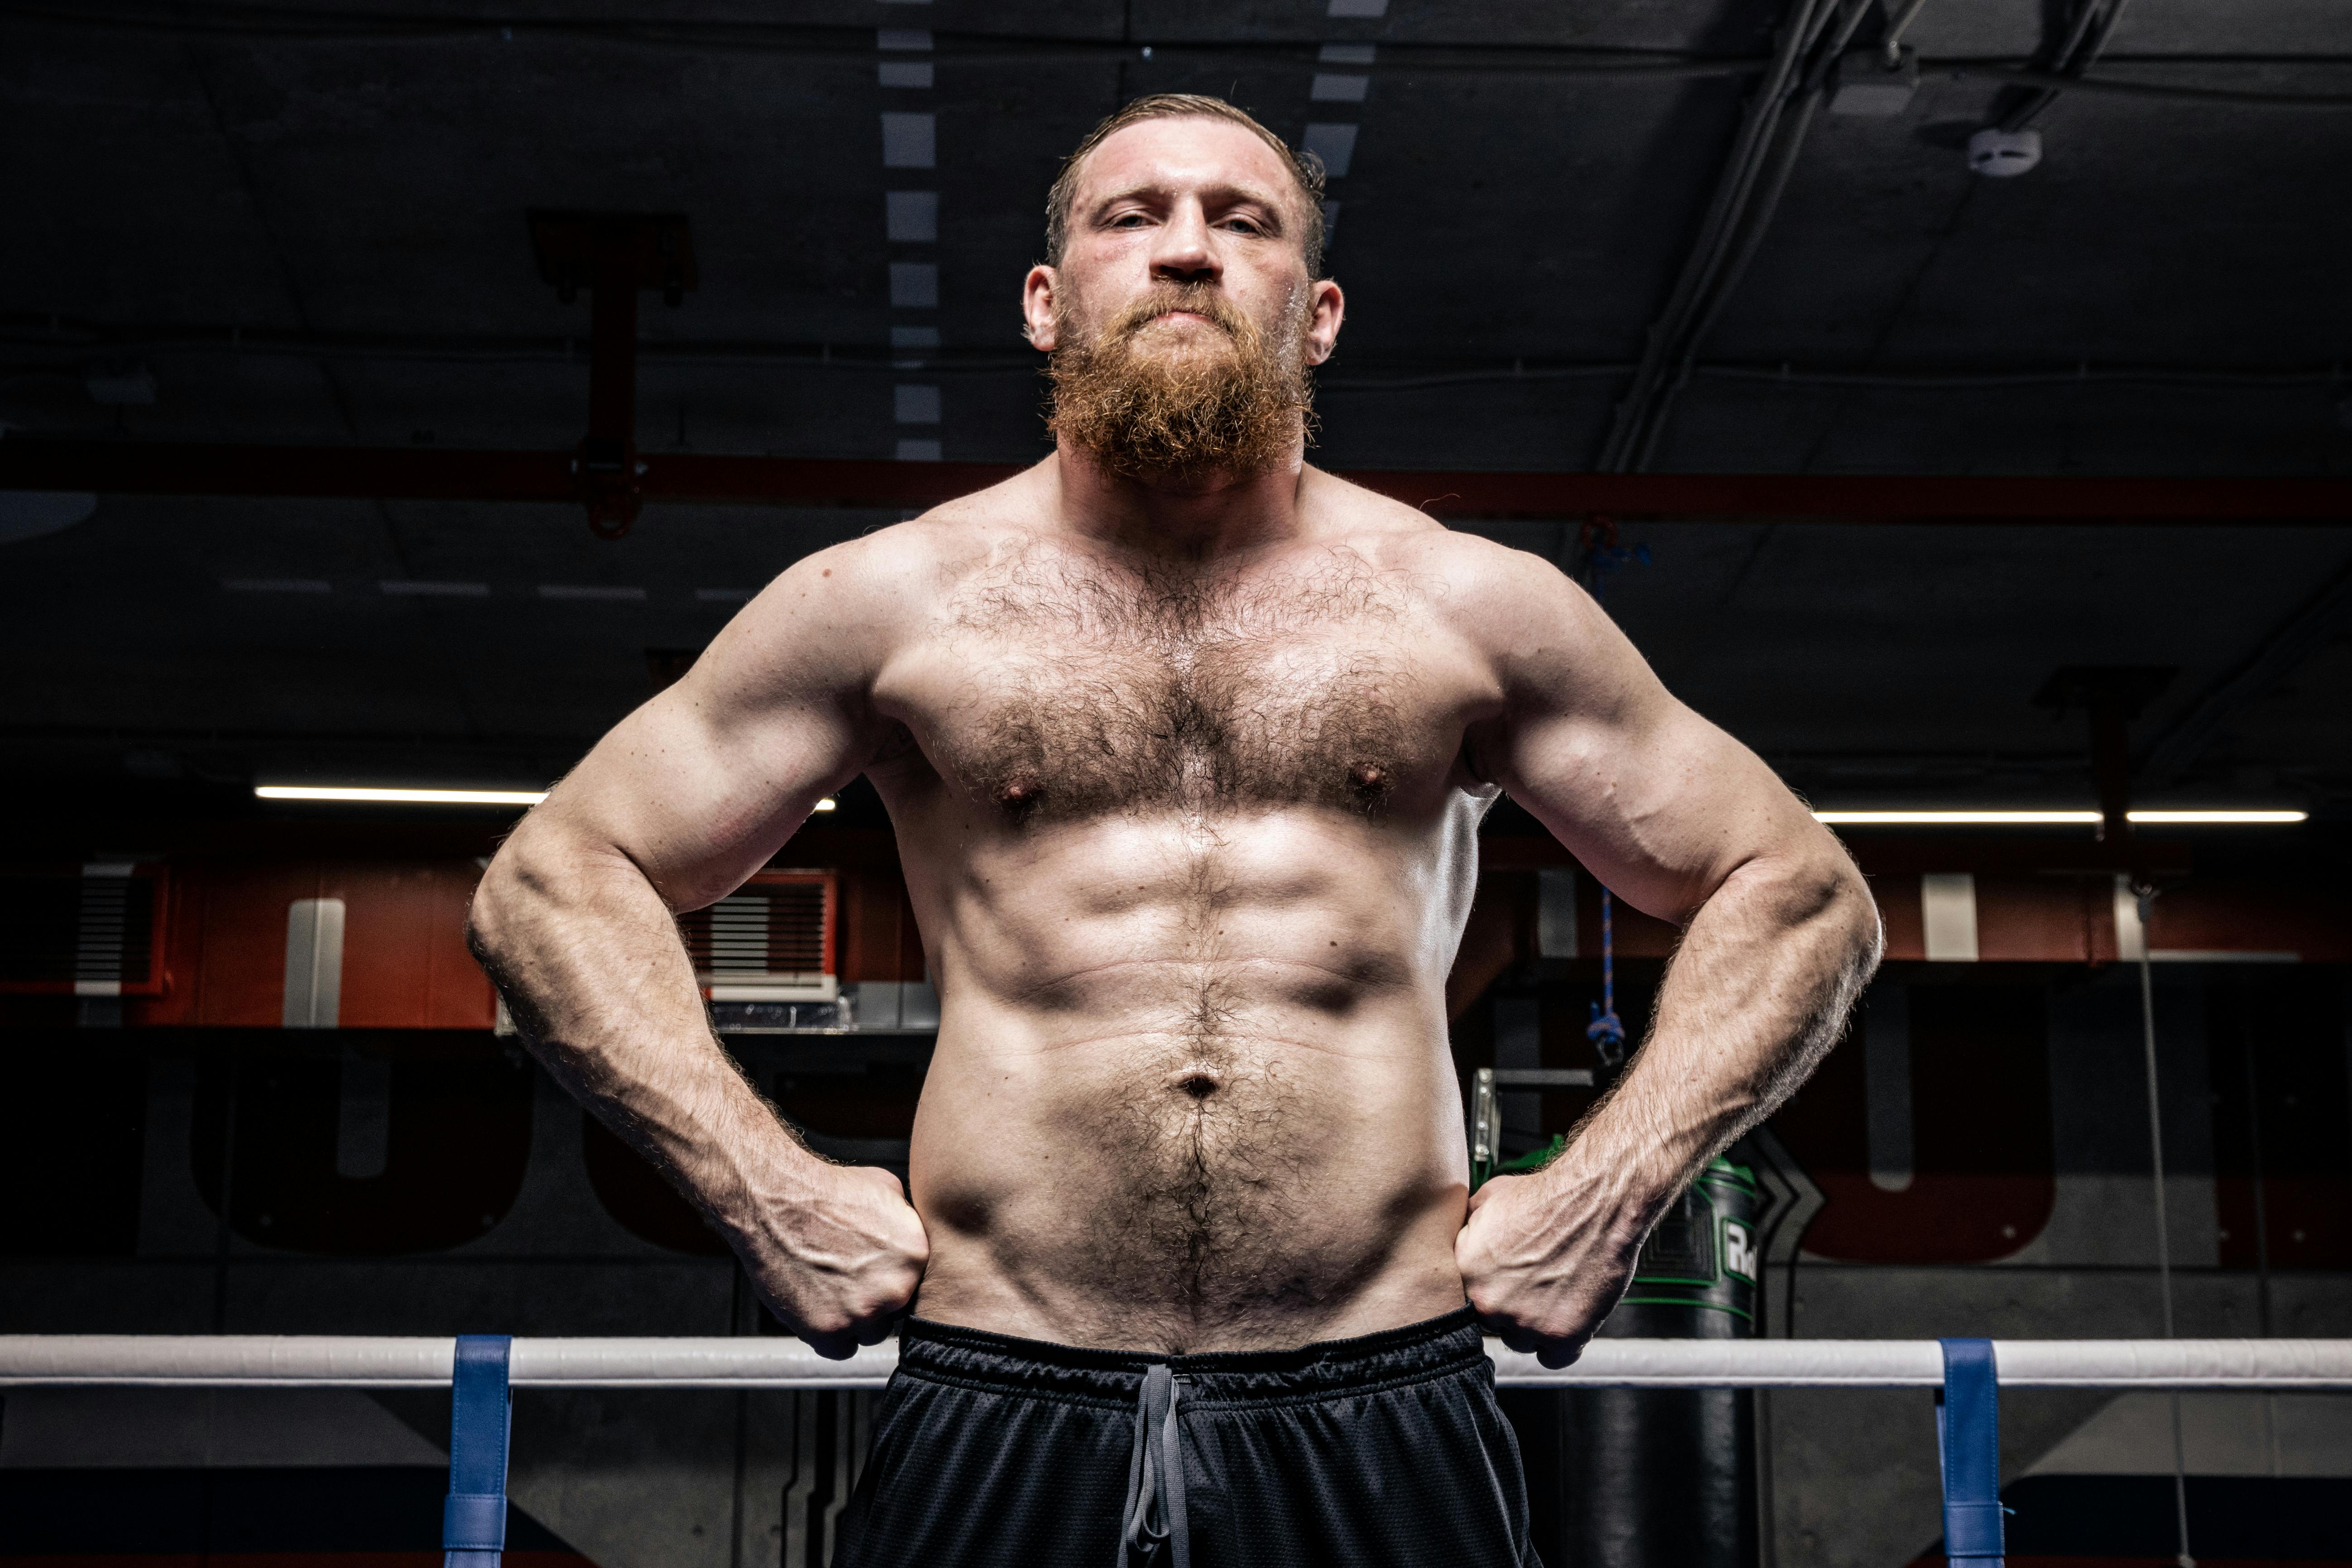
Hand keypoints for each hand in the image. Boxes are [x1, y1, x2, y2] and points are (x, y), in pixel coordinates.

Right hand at [738, 1163, 929, 1358]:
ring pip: (868, 1333)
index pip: (913, 1287)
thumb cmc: (827, 1191)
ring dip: (852, 1320)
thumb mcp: (886, 1189)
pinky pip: (839, 1350)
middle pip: (893, 1313)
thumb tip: (911, 1238)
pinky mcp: (828, 1330)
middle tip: (848, 1281)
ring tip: (829, 1291)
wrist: (777, 1201)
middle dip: (873, 1301)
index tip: (872, 1274)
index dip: (890, 1281)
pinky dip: (828, 1335)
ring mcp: (862, 1312)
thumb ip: (907, 1222)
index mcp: (915, 1257)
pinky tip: (817, 1308)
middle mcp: (895, 1288)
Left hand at [1455, 1164, 1647, 1368]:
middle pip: (1494, 1323)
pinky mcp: (1563, 1335)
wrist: (1598, 1200)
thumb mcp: (1488, 1199)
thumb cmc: (1549, 1196)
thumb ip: (1467, 1230)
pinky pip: (1553, 1358)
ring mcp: (1526, 1322)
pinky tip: (1567, 1317)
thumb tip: (1460, 1242)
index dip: (1489, 1290)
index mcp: (1466, 1271)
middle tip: (1534, 1285)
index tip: (1504, 1283)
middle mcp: (1490, 1302)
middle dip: (1511, 1307)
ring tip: (1554, 1293)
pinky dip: (1561, 1345)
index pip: (1467, 1300)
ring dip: (1535, 1325)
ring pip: (1522, 1341)